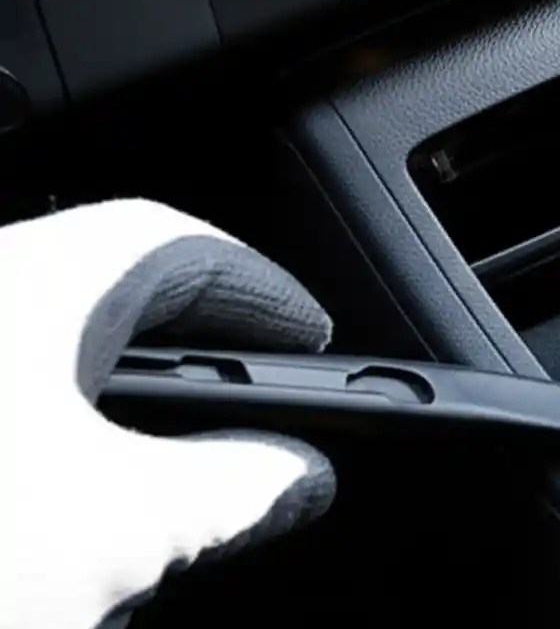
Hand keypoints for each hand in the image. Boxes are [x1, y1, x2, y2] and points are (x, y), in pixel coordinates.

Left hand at [0, 199, 335, 628]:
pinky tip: (63, 508)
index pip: (171, 244)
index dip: (258, 289)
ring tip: (170, 465)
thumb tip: (297, 474)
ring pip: (41, 348)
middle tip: (255, 397)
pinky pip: (2, 399)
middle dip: (193, 342)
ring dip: (119, 396)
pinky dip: (51, 435)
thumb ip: (237, 489)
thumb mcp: (118, 537)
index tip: (307, 335)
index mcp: (23, 291)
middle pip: (103, 292)